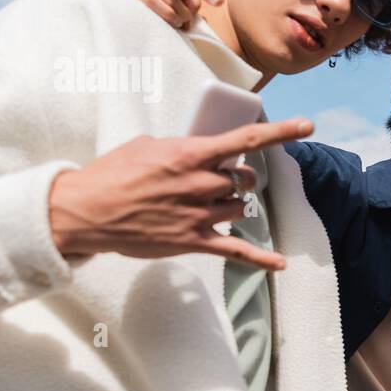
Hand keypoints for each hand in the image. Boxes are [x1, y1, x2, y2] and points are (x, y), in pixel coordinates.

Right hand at [48, 117, 313, 269]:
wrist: (83, 212)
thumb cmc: (111, 174)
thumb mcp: (147, 146)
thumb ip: (181, 148)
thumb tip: (203, 151)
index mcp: (190, 154)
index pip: (245, 140)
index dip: (280, 132)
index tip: (307, 126)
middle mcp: (199, 184)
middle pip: (245, 179)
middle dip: (240, 178)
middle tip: (221, 179)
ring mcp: (198, 214)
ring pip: (240, 208)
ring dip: (232, 205)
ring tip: (206, 204)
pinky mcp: (193, 242)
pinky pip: (237, 251)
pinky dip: (261, 259)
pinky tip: (280, 264)